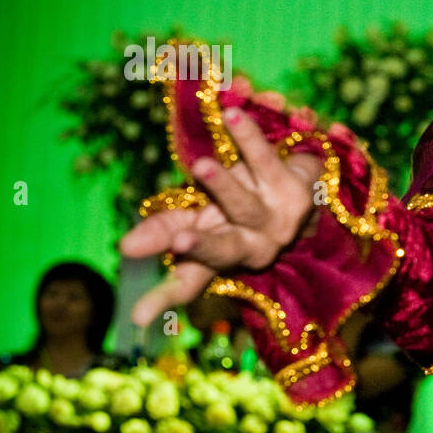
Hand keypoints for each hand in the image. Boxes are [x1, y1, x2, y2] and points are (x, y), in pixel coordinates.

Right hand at [119, 108, 324, 326]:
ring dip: (223, 185)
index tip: (137, 317)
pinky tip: (232, 115)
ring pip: (246, 203)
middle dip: (202, 246)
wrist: (307, 188)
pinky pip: (266, 159)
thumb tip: (125, 249)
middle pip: (224, 250)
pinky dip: (248, 137)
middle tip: (179, 241)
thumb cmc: (241, 208)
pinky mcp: (296, 189)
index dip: (162, 299)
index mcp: (223, 258)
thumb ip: (165, 233)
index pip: (187, 283)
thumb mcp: (202, 223)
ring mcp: (277, 219)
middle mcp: (254, 247)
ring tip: (200, 166)